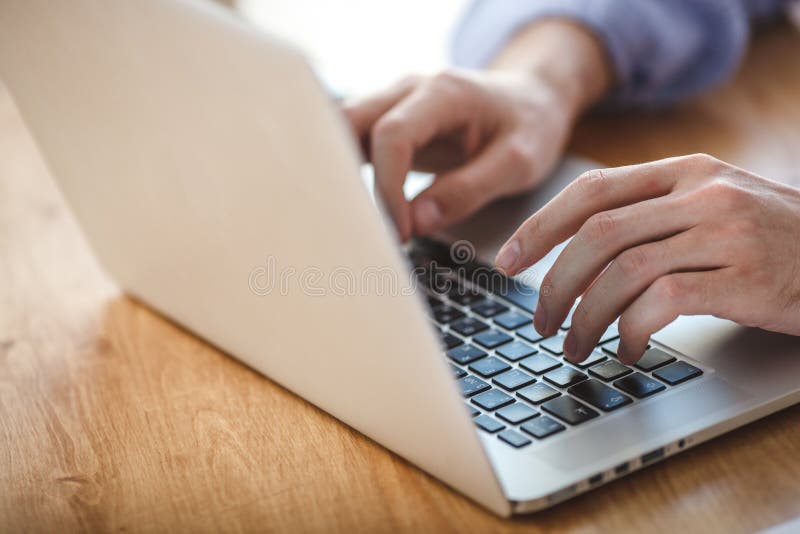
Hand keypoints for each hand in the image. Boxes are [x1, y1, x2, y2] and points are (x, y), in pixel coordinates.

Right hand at [342, 20, 610, 240]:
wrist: (532, 98)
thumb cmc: (530, 126)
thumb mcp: (519, 162)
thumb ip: (469, 190)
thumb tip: (417, 221)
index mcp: (444, 93)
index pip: (392, 136)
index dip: (388, 188)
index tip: (401, 232)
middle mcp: (408, 89)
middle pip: (348, 122)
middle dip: (343, 175)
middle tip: (361, 226)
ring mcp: (393, 101)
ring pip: (341, 129)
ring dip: (340, 174)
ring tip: (354, 220)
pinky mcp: (388, 120)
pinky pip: (352, 141)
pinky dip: (347, 172)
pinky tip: (357, 206)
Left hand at [495, 154, 799, 363]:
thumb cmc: (773, 239)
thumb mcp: (714, 207)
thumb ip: (652, 217)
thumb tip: (574, 256)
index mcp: (685, 172)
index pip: (592, 190)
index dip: (540, 226)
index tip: (507, 259)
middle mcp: (702, 195)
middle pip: (598, 233)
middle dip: (554, 282)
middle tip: (540, 320)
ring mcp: (726, 234)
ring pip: (623, 271)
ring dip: (585, 316)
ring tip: (574, 346)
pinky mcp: (746, 278)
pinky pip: (663, 304)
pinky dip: (630, 330)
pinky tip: (624, 350)